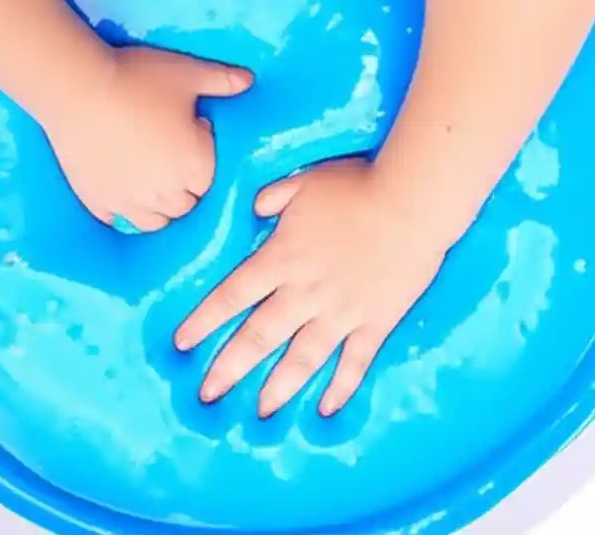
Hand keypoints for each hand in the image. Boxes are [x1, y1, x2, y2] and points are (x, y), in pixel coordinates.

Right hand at [40, 45, 251, 231]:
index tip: (187, 130)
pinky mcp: (96, 201)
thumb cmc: (138, 79)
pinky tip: (118, 187)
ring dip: (158, 206)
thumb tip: (249, 80)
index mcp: (195, 167)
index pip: (210, 180)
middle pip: (185, 205)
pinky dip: (122, 210)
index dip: (202, 157)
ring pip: (155, 221)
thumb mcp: (187, 74)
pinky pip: (116, 220)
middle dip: (184, 186)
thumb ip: (222, 80)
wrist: (76, 87)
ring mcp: (129, 202)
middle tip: (167, 153)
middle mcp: (165, 193)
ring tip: (147, 178)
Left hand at [174, 159, 448, 417]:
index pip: (232, 295)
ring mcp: (341, 311)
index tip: (181, 344)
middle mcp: (305, 292)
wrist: (413, 202)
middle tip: (207, 395)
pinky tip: (326, 409)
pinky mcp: (376, 321)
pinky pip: (355, 361)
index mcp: (282, 258)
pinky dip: (342, 387)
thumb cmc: (358, 186)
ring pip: (303, 358)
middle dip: (230, 368)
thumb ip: (274, 197)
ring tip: (260, 412)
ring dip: (279, 387)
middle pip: (259, 336)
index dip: (204, 321)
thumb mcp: (304, 182)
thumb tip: (254, 209)